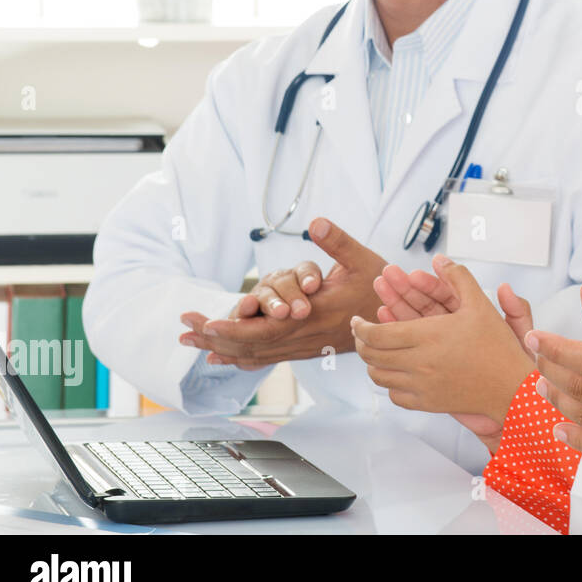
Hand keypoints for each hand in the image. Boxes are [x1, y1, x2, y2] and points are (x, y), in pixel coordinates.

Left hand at [178, 217, 386, 369]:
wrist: (398, 323)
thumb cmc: (380, 289)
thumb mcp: (364, 260)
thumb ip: (338, 242)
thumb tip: (316, 223)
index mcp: (317, 314)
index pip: (268, 328)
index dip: (236, 328)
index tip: (208, 322)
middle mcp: (305, 335)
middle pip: (252, 345)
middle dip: (215, 338)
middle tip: (184, 330)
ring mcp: (304, 346)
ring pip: (256, 354)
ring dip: (221, 349)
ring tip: (191, 342)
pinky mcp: (305, 349)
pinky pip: (267, 358)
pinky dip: (240, 358)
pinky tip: (221, 357)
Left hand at [353, 255, 534, 426]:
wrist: (512, 387)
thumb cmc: (497, 345)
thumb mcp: (481, 305)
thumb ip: (459, 278)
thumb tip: (440, 259)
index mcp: (428, 336)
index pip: (377, 334)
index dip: (361, 327)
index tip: (357, 321)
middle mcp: (420, 363)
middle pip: (372, 355)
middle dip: (360, 343)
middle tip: (361, 334)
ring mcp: (422, 386)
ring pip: (379, 376)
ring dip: (372, 362)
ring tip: (374, 351)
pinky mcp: (428, 403)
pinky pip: (395, 395)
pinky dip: (390, 382)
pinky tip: (394, 372)